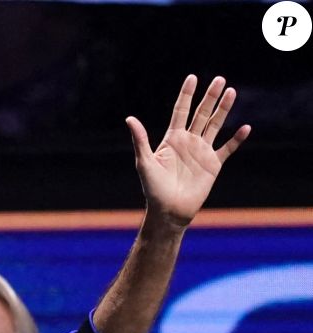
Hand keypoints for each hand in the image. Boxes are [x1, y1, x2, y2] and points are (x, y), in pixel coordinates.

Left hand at [127, 75, 250, 229]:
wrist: (169, 211)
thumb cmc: (153, 190)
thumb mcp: (144, 163)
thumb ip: (140, 140)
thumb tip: (129, 119)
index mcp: (172, 138)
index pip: (181, 111)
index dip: (186, 94)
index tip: (192, 78)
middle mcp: (189, 142)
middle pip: (201, 114)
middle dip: (210, 97)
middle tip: (219, 79)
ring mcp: (202, 152)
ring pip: (215, 125)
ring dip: (224, 109)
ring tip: (231, 92)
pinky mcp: (213, 165)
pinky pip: (227, 149)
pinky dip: (237, 139)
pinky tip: (246, 128)